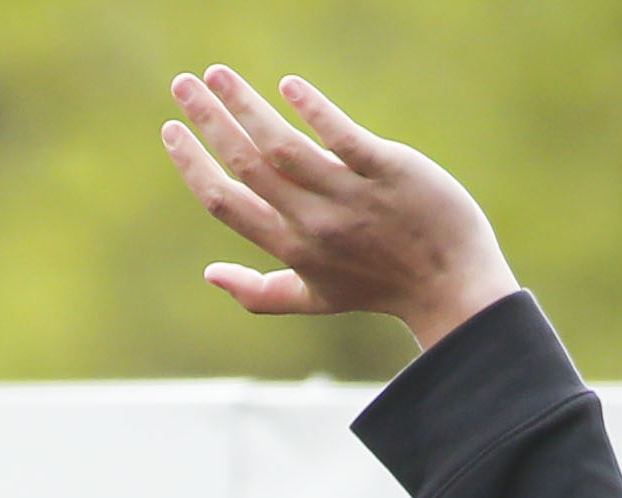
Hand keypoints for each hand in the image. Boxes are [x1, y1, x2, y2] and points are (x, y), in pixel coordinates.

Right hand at [158, 68, 519, 351]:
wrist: (449, 284)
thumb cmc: (379, 288)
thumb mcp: (314, 298)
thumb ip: (258, 291)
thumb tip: (209, 275)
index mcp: (291, 248)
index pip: (227, 203)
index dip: (193, 165)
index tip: (172, 130)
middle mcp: (313, 223)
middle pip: (246, 166)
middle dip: (208, 122)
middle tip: (183, 84)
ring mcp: (350, 196)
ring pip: (284, 147)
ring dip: (245, 106)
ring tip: (218, 74)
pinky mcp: (388, 170)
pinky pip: (343, 137)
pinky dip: (314, 110)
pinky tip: (289, 86)